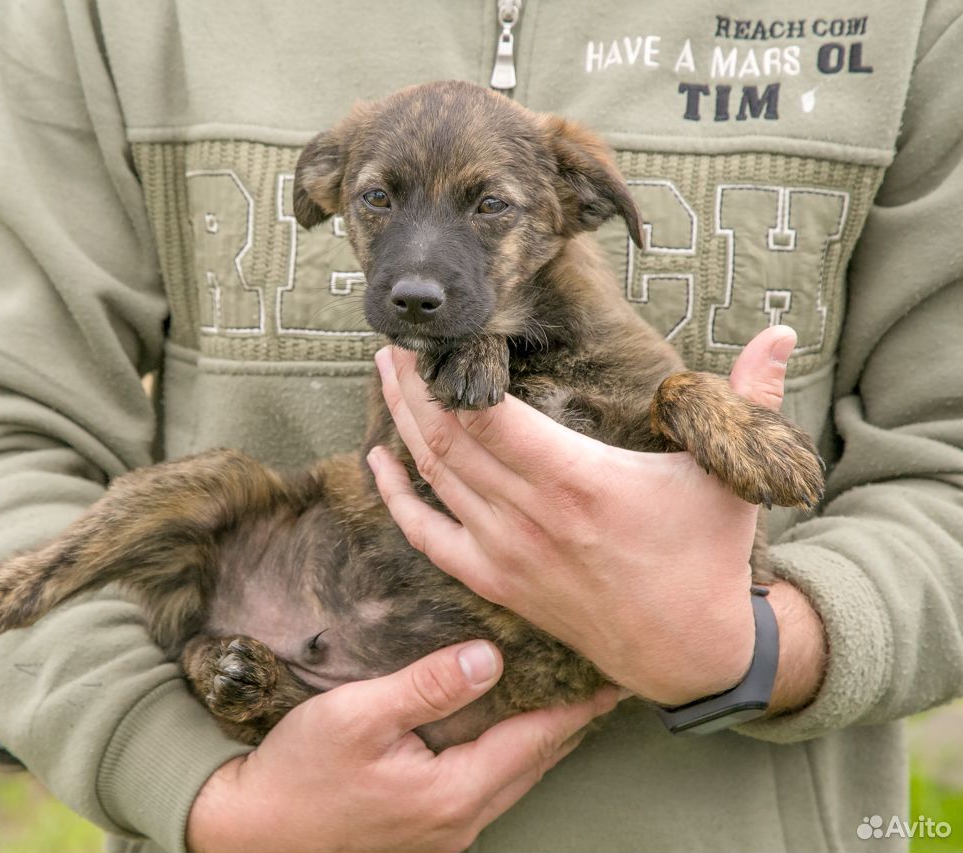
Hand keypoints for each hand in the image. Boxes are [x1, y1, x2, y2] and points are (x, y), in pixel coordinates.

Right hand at [186, 640, 624, 852]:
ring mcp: (445, 832)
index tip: (610, 676)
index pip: (536, 739)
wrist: (256, 829)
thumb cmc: (300, 770)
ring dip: (542, 740)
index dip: (576, 706)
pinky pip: (488, 789)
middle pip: (535, 764)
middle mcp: (461, 819)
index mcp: (454, 790)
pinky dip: (510, 756)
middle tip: (599, 681)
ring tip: (565, 701)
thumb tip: (492, 658)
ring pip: (516, 780)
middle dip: (570, 722)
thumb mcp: (358, 714)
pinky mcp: (426, 831)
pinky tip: (505, 734)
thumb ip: (428, 686)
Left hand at [369, 326, 821, 707]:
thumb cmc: (706, 556)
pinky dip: (397, 498)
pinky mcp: (496, 582)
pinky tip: (379, 463)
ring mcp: (505, 552)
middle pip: (447, 438)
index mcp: (577, 480)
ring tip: (384, 376)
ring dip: (401, 424)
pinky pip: (428, 536)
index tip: (437, 334)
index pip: (488, 416)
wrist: (687, 652)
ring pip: (432, 478)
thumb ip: (750, 398)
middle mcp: (528, 516)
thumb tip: (784, 332)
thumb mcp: (731, 477)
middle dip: (412, 385)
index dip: (451, 373)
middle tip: (395, 340)